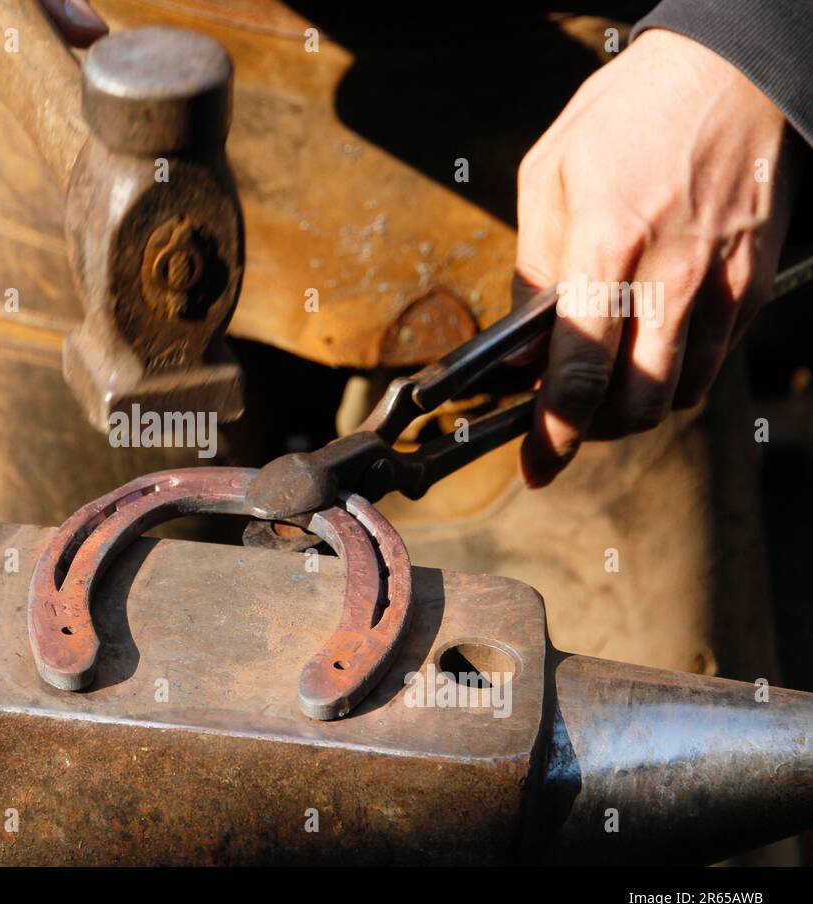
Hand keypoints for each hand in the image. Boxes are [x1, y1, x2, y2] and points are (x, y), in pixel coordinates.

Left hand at [514, 28, 795, 486]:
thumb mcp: (549, 176)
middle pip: (636, 404)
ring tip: (602, 390)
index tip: (536, 466)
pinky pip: (714, 360)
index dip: (553, 434)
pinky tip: (648, 353)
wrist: (732, 70)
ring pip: (680, 393)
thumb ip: (532, 266)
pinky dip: (676, 376)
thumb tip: (519, 341)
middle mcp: (669, 276)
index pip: (577, 372)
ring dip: (635, 410)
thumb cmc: (628, 113)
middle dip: (593, 431)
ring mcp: (719, 283)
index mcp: (605, 247)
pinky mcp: (751, 282)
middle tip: (564, 423)